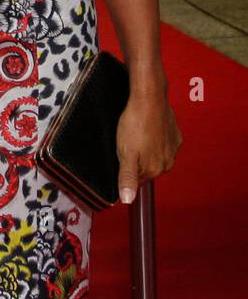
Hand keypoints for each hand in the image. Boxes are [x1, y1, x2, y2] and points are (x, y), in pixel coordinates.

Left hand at [116, 86, 181, 203]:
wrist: (149, 98)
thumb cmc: (135, 123)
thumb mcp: (125, 152)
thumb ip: (127, 177)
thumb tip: (127, 200)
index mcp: (154, 170)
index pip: (137, 180)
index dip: (127, 168)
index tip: (122, 156)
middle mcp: (167, 163)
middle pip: (147, 168)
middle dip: (137, 158)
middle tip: (127, 142)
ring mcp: (173, 149)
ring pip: (155, 155)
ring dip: (146, 148)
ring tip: (137, 133)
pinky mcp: (175, 135)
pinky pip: (163, 142)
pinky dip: (155, 137)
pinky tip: (148, 127)